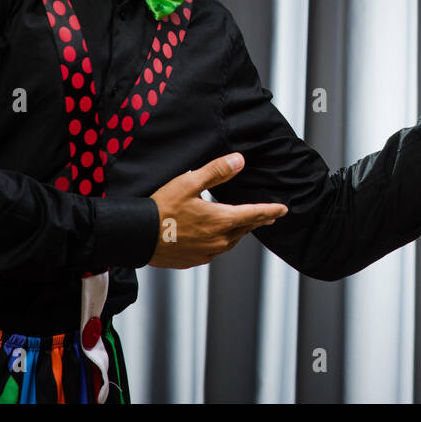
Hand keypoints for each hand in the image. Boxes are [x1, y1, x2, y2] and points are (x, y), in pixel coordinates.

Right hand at [148, 153, 287, 268]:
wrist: (137, 236)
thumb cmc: (161, 208)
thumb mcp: (189, 182)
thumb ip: (217, 171)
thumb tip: (239, 161)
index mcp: (221, 220)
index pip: (254, 214)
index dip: (270, 210)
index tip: (283, 209)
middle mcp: (218, 240)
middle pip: (245, 229)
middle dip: (257, 220)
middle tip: (268, 216)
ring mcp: (206, 253)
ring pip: (231, 241)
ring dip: (239, 231)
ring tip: (243, 224)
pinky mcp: (194, 260)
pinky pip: (215, 250)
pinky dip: (221, 241)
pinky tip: (215, 236)